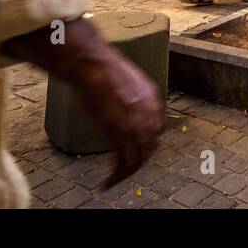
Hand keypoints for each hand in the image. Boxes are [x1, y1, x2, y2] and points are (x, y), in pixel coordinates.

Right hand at [74, 47, 164, 187]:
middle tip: (125, 169)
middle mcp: (149, 113)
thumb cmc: (99, 67)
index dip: (145, 140)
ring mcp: (135, 124)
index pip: (155, 127)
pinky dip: (116, 177)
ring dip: (126, 173)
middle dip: (139, 159)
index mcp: (151, 97)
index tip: (133, 148)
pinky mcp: (120, 134)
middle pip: (150, 146)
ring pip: (138, 159)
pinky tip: (106, 183)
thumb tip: (117, 99)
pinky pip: (122, 164)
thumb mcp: (122, 78)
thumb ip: (126, 93)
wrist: (91, 64)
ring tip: (114, 180)